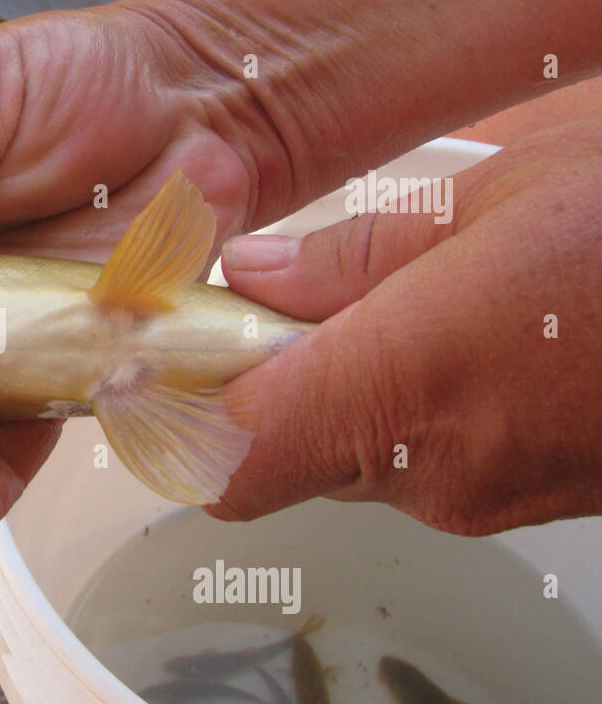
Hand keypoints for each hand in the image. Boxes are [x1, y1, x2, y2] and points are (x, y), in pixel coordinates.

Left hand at [210, 120, 601, 533]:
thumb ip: (354, 253)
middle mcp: (432, 472)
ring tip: (405, 310)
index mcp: (399, 386)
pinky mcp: (526, 504)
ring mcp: (484, 500)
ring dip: (344, 399)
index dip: (183, 412)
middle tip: (291, 309)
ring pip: (347, 462)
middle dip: (268, 387)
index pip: (225, 457)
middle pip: (278, 457)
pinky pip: (421, 469)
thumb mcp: (494, 199)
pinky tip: (462, 344)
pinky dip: (412, 415)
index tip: (177, 354)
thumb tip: (257, 276)